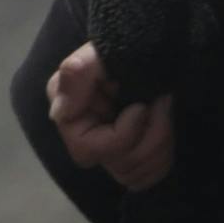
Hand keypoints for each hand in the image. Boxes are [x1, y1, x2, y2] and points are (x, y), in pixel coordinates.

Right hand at [46, 41, 177, 192]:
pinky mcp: (129, 157)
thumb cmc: (124, 45)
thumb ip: (78, 72)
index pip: (88, 149)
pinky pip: (146, 177)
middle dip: (149, 136)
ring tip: (165, 108)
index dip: (121, 135)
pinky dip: (162, 156)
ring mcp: (107, 151)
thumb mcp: (101, 51)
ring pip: (135, 174)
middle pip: (117, 165)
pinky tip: (165, 126)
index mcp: (69, 113)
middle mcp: (84, 136)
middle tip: (162, 102)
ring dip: (160, 143)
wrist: (147, 47)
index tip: (142, 108)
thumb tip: (58, 114)